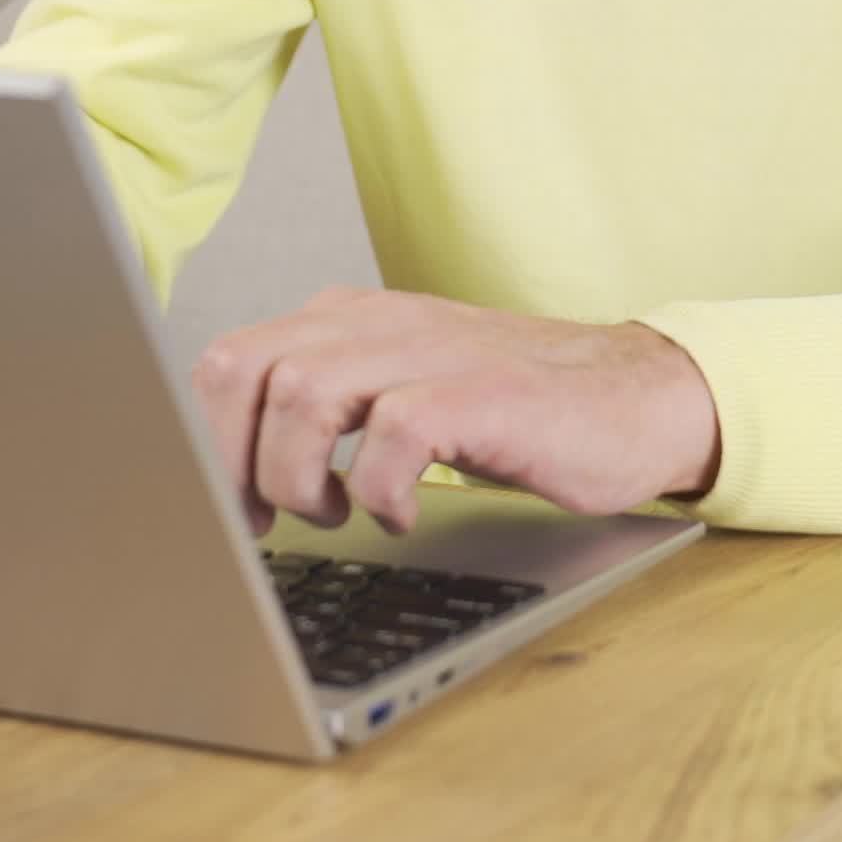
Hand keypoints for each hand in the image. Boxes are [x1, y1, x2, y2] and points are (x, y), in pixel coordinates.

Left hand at [189, 288, 722, 536]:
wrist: (635, 396)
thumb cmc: (514, 411)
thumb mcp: (404, 390)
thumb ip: (328, 406)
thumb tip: (232, 476)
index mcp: (351, 320)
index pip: (231, 358)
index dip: (206, 439)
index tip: (218, 503)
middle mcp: (379, 325)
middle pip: (245, 369)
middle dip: (231, 460)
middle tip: (262, 521)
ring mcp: (430, 353)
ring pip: (301, 395)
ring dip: (299, 476)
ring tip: (337, 511)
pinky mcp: (479, 394)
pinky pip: (391, 434)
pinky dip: (380, 490)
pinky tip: (401, 511)